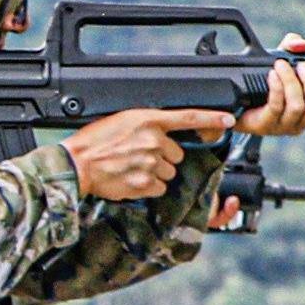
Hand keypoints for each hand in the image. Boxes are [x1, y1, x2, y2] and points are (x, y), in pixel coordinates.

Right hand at [62, 107, 229, 202]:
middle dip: (163, 157)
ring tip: (131, 168)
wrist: (76, 164)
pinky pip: (160, 187)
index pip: (188, 117)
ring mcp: (151, 163)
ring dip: (155, 172)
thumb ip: (147, 125)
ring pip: (169, 172)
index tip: (228, 120)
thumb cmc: (93, 142)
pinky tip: (131, 179)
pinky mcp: (146, 183)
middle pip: (177, 154)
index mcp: (148, 120)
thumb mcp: (121, 120)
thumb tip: (163, 134)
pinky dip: (148, 186)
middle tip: (138, 156)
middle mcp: (153, 140)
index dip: (212, 118)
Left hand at [228, 37, 304, 139]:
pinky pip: (276, 107)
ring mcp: (283, 126)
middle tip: (302, 66)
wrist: (235, 100)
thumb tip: (301, 44)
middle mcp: (301, 122)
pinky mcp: (265, 125)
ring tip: (281, 65)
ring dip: (291, 82)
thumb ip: (293, 49)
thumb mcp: (282, 62)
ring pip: (297, 107)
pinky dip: (277, 88)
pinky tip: (272, 75)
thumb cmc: (265, 82)